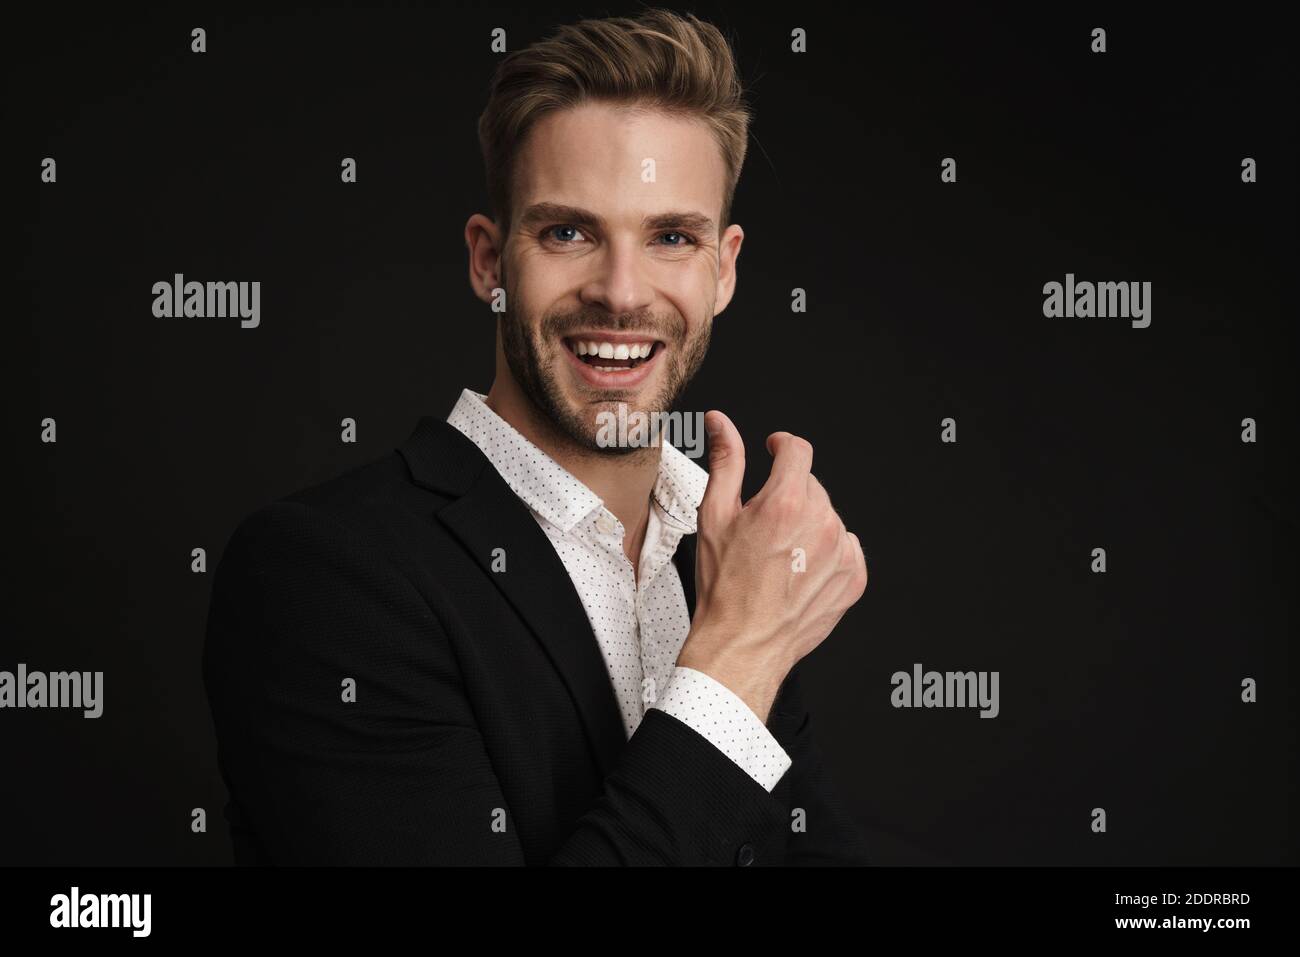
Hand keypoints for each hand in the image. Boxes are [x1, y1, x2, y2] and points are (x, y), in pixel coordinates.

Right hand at [677, 410, 868, 722]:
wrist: (742, 645)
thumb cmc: (724, 587)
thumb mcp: (713, 516)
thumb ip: (724, 461)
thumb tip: (721, 424)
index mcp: (786, 503)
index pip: (797, 451)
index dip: (783, 445)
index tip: (776, 450)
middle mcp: (821, 524)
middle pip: (811, 485)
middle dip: (788, 494)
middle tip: (762, 525)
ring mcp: (842, 552)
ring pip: (828, 516)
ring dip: (807, 525)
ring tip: (778, 555)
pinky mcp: (854, 578)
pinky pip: (846, 548)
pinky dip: (827, 553)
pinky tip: (799, 571)